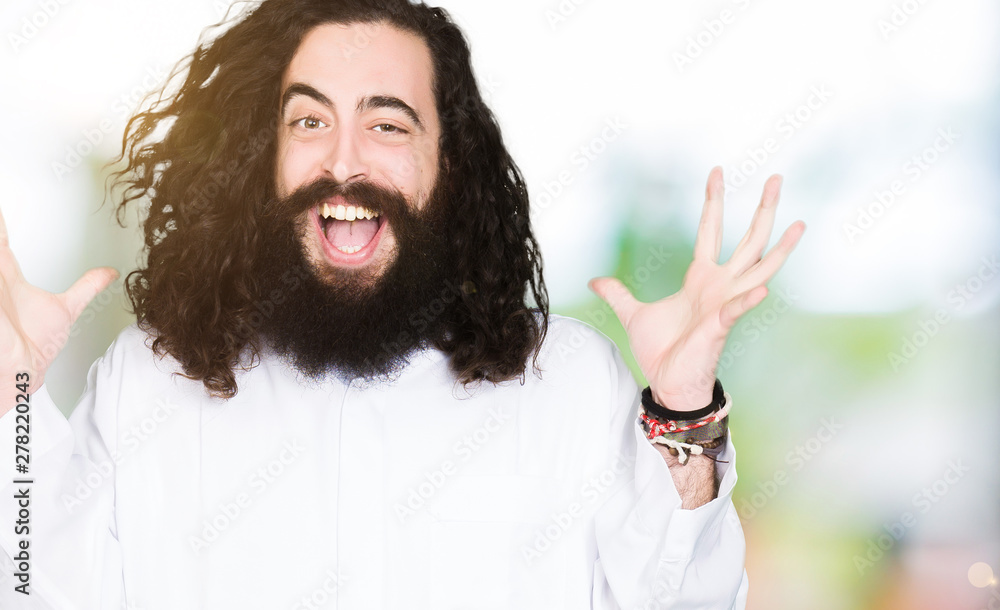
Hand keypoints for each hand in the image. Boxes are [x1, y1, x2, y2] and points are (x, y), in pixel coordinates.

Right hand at [0, 206, 117, 407]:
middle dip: (1, 229)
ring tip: (2, 226)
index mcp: (7, 278)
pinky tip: (0, 234)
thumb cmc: (33, 348)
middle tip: (3, 209)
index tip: (5, 200)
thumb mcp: (65, 309)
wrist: (19, 377)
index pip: (1, 240)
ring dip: (0, 240)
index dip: (3, 222)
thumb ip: (86, 287)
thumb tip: (111, 272)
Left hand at [590, 167, 804, 411]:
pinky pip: (738, 310)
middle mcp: (721, 286)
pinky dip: (748, 300)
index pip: (711, 230)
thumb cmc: (661, 351)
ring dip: (780, 248)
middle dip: (763, 209)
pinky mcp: (720, 327)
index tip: (717, 172)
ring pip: (761, 270)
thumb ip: (618, 294)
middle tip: (776, 177)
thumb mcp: (633, 314)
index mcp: (701, 278)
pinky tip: (763, 288)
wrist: (667, 383)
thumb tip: (595, 281)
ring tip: (799, 224)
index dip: (713, 201)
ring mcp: (725, 304)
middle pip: (749, 240)